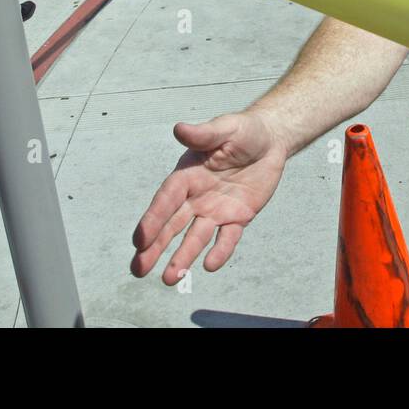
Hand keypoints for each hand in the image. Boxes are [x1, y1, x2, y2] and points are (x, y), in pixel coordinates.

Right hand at [131, 111, 287, 284]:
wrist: (270, 140)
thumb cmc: (243, 130)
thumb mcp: (225, 128)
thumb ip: (203, 134)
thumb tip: (179, 128)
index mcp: (187, 174)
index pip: (166, 200)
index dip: (153, 220)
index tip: (139, 240)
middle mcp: (196, 196)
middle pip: (172, 225)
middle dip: (155, 248)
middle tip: (138, 269)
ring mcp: (215, 209)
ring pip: (195, 238)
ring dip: (181, 258)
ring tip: (169, 280)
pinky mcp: (237, 217)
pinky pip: (227, 238)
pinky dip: (219, 252)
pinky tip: (209, 266)